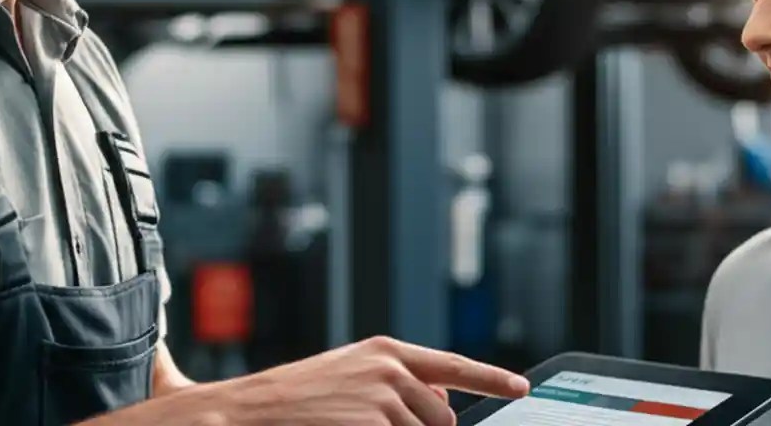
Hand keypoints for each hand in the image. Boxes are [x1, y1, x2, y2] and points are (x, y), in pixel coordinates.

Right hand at [185, 336, 529, 425]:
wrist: (249, 411)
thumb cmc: (298, 398)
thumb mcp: (351, 375)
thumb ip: (397, 382)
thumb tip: (440, 397)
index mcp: (387, 352)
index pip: (453, 366)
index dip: (492, 378)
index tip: (521, 387)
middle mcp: (391, 370)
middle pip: (441, 418)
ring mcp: (383, 400)